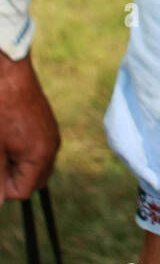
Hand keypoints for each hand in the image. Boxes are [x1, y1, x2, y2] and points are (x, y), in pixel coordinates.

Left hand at [0, 52, 60, 203]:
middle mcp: (51, 146)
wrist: (7, 72)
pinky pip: (36, 148)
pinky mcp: (44, 123)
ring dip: (16, 163)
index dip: (2, 187)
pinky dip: (21, 149)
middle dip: (12, 178)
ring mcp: (50, 133)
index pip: (23, 191)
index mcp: (40, 155)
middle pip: (33, 181)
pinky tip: (7, 134)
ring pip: (34, 165)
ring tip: (2, 144)